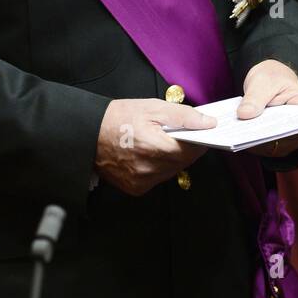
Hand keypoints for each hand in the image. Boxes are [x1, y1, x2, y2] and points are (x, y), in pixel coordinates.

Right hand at [95, 97, 216, 195]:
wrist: (88, 133)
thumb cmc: (118, 118)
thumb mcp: (152, 108)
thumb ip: (184, 116)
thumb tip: (208, 123)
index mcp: (155, 147)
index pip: (193, 150)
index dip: (199, 140)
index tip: (198, 132)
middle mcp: (149, 169)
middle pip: (184, 162)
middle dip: (184, 148)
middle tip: (174, 134)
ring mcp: (142, 181)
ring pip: (172, 172)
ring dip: (172, 159)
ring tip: (159, 143)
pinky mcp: (136, 189)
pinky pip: (158, 179)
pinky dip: (159, 168)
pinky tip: (149, 155)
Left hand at [236, 59, 297, 159]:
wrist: (268, 84)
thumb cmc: (272, 79)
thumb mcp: (263, 80)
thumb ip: (255, 97)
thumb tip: (244, 115)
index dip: (289, 128)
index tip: (272, 128)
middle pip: (285, 136)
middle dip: (265, 135)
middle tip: (246, 133)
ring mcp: (288, 138)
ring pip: (272, 145)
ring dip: (254, 141)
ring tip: (236, 135)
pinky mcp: (274, 144)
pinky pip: (262, 147)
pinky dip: (249, 143)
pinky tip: (236, 136)